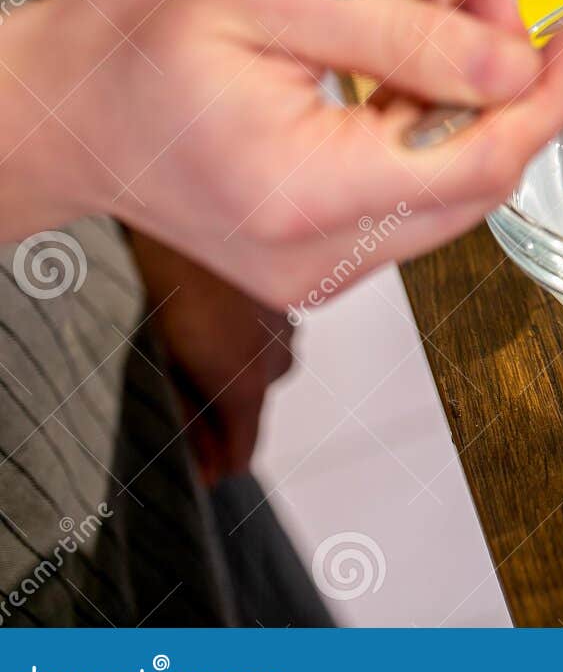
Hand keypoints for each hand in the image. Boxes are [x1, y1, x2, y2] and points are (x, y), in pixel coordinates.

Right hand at [0, 0, 562, 309]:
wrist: (47, 109)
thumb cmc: (131, 42)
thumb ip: (410, 35)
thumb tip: (519, 68)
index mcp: (312, 195)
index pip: (486, 162)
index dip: (550, 95)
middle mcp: (326, 253)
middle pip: (474, 166)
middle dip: (495, 63)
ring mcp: (322, 263)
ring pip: (440, 163)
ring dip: (451, 68)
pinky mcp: (317, 249)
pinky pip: (400, 173)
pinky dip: (410, 97)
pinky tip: (385, 23)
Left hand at [126, 228, 293, 484]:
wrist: (194, 205)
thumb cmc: (171, 277)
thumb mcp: (166, 358)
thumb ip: (187, 416)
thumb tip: (202, 462)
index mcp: (249, 384)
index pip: (240, 454)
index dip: (210, 466)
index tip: (188, 466)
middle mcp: (279, 363)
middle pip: (246, 412)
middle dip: (214, 413)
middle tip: (173, 394)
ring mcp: (288, 332)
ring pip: (259, 373)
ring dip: (228, 370)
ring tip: (186, 345)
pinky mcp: (288, 305)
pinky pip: (267, 340)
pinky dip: (241, 339)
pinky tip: (210, 316)